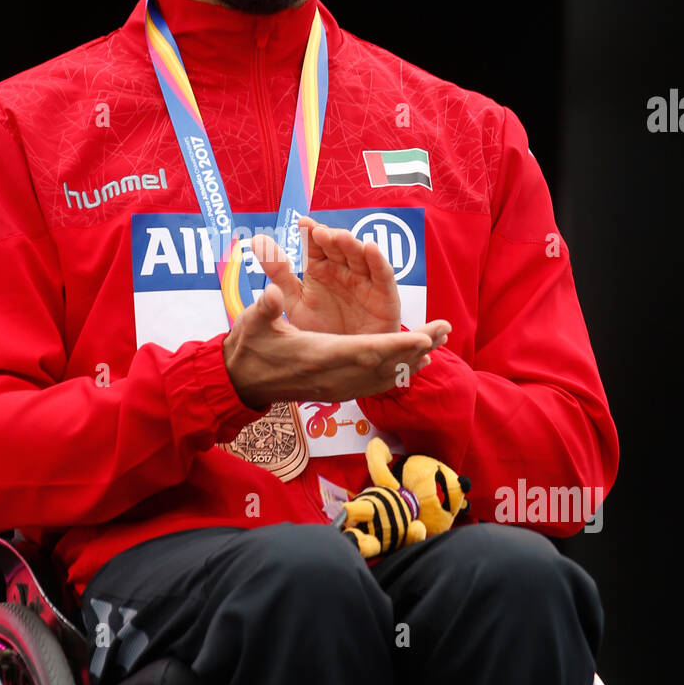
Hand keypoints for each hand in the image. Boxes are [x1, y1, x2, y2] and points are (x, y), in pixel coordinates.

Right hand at [222, 280, 450, 410]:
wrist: (239, 383)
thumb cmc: (247, 348)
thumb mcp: (251, 323)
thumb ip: (265, 308)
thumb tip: (272, 293)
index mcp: (317, 356)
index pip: (364, 352)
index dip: (395, 347)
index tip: (422, 339)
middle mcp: (332, 376)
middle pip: (383, 365)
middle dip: (415, 350)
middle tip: (444, 332)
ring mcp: (335, 387)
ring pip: (382, 377)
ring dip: (411, 361)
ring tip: (438, 345)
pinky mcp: (335, 391)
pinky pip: (373, 386)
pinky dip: (396, 375)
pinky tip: (412, 366)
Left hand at [251, 216, 403, 335]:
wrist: (343, 364)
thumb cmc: (321, 330)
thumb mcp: (295, 301)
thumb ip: (278, 272)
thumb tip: (256, 240)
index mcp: (321, 269)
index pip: (316, 245)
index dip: (310, 233)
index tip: (302, 223)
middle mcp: (343, 270)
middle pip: (338, 247)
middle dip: (330, 238)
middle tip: (319, 233)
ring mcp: (364, 281)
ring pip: (360, 257)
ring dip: (352, 245)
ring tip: (340, 238)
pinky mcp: (384, 295)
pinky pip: (383, 276)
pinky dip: (378, 261)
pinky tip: (371, 249)